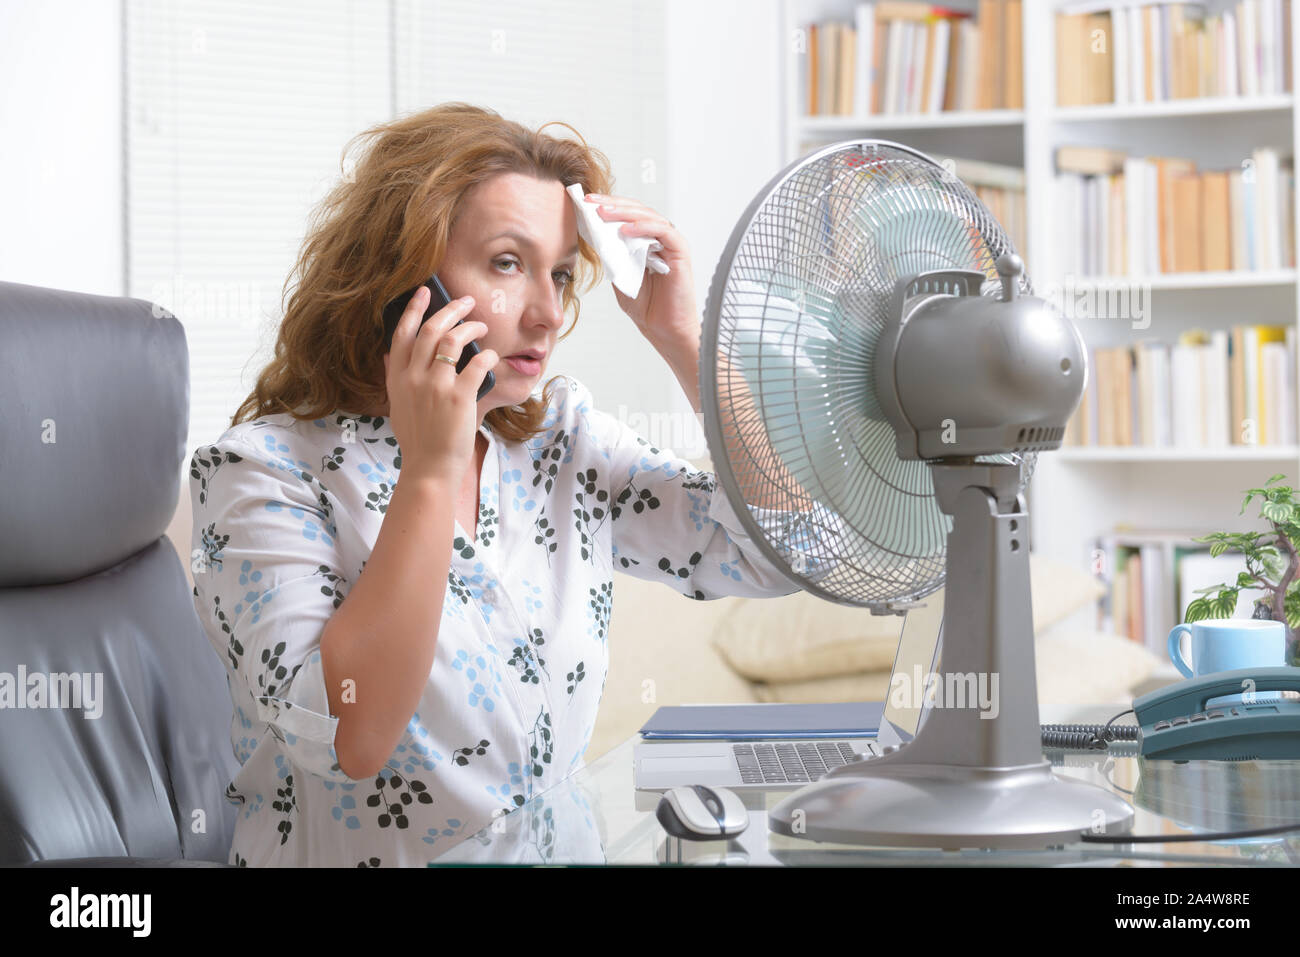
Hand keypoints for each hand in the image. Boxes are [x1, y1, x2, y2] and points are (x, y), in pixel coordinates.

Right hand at [382, 286, 497, 484]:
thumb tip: (390, 355)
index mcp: (398, 378)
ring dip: (471, 328)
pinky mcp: (459, 397)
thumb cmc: (417, 439)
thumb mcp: (397, 406)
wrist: (429, 468)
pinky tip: (491, 356)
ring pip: (453, 340)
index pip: (402, 333)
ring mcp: (436, 386)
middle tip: (466, 302)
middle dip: (451, 309)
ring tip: (481, 327)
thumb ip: (395, 378)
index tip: (425, 292)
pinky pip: (477, 363)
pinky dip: (487, 355)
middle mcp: (414, 378)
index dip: (414, 308)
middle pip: (431, 329)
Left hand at [584, 192, 699, 361]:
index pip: (625, 217)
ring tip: (604, 212)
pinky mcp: (680, 251)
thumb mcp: (619, 276)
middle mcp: (658, 239)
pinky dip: (644, 227)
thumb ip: (612, 256)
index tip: (584, 204)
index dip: (606, 207)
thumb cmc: (647, 307)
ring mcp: (670, 243)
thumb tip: (594, 235)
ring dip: (624, 212)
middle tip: (591, 202)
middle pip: (636, 211)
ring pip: (648, 216)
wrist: (663, 330)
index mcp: (644, 243)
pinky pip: (663, 231)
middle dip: (611, 204)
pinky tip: (626, 229)